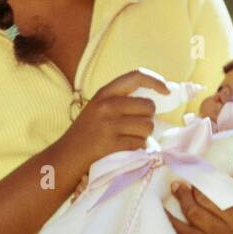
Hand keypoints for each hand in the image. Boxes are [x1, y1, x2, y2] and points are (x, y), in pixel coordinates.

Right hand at [57, 68, 168, 185]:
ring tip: (128, 138)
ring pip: (148, 126)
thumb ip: (122, 100)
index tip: (166, 91)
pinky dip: (137, 148)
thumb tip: (157, 97)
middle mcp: (107, 105)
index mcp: (105, 93)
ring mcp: (109, 125)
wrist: (66, 157)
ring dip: (143, 135)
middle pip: (148, 106)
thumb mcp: (99, 107)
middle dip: (148, 118)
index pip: (136, 76)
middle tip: (135, 126)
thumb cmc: (88, 132)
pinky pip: (140, 143)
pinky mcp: (112, 144)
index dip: (156, 81)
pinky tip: (124, 148)